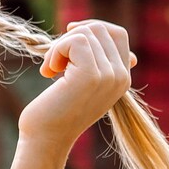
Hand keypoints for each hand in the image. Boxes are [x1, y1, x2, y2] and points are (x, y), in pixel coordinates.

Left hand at [17, 19, 135, 157]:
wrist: (46, 140)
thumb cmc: (56, 111)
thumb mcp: (80, 83)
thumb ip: (93, 60)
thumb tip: (91, 31)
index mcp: (122, 78)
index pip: (117, 34)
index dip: (91, 28)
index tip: (68, 38)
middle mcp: (121, 76)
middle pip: (100, 28)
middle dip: (70, 37)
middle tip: (55, 61)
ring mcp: (109, 75)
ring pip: (85, 32)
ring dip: (59, 47)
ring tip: (50, 70)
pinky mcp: (92, 74)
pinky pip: (75, 40)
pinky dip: (56, 51)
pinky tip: (48, 72)